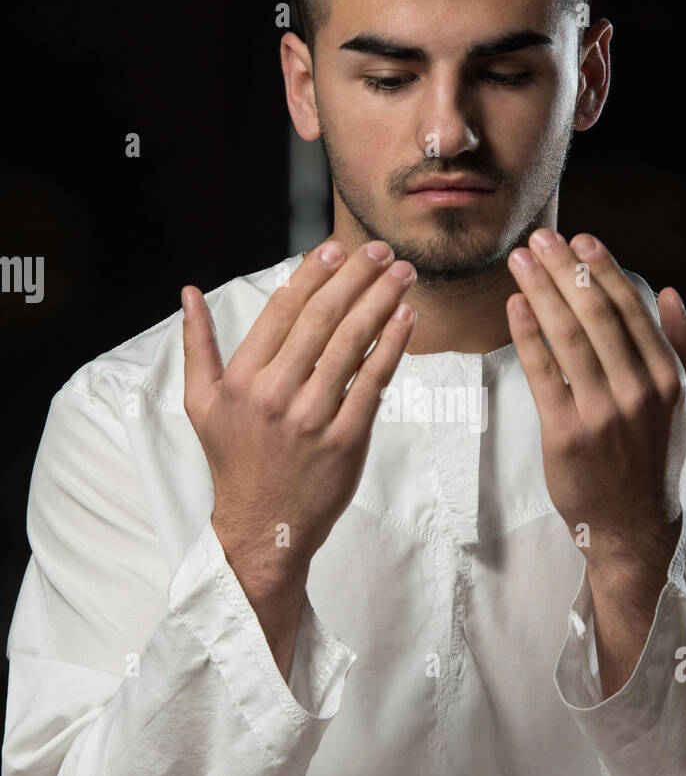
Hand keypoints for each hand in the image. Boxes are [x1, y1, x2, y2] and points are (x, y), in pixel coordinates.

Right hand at [181, 238, 416, 593]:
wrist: (263, 527)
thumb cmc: (234, 461)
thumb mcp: (200, 403)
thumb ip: (197, 346)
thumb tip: (189, 294)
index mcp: (241, 379)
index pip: (283, 311)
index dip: (313, 274)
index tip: (337, 248)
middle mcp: (275, 394)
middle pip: (322, 319)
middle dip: (355, 277)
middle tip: (380, 249)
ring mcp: (312, 418)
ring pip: (352, 344)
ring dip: (381, 301)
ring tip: (402, 274)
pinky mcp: (346, 440)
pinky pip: (373, 383)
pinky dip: (392, 347)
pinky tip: (405, 319)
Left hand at [505, 229, 685, 583]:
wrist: (632, 525)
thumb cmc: (656, 461)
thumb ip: (683, 348)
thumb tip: (671, 293)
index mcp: (668, 378)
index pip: (631, 309)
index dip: (604, 270)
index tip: (581, 241)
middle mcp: (639, 391)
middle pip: (597, 315)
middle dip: (566, 269)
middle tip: (541, 238)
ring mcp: (602, 413)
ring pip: (569, 337)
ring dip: (542, 291)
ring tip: (521, 260)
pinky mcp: (565, 435)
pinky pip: (543, 374)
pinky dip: (528, 336)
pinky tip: (515, 305)